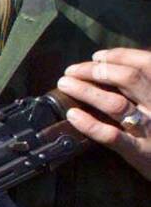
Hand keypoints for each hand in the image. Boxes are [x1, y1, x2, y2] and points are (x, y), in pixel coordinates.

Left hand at [58, 47, 150, 181]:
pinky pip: (111, 135)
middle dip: (95, 70)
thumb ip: (145, 86)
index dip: (119, 56)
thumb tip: (111, 65)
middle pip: (128, 78)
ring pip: (116, 104)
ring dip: (86, 91)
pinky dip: (89, 124)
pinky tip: (72, 115)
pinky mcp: (140, 151)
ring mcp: (150, 129)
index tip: (96, 56)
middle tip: (71, 70)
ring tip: (64, 84)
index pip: (145, 63)